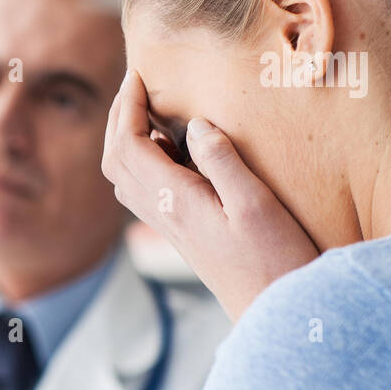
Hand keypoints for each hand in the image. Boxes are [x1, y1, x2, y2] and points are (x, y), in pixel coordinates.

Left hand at [101, 68, 318, 320]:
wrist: (275, 315)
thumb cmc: (274, 262)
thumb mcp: (255, 204)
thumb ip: (223, 161)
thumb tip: (197, 123)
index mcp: (173, 201)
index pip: (128, 144)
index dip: (127, 106)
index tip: (138, 74)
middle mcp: (162, 214)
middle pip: (116, 158)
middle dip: (118, 116)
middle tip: (135, 83)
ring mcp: (169, 225)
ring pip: (125, 175)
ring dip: (126, 138)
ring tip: (148, 108)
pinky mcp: (182, 232)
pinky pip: (144, 190)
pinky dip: (143, 160)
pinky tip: (173, 149)